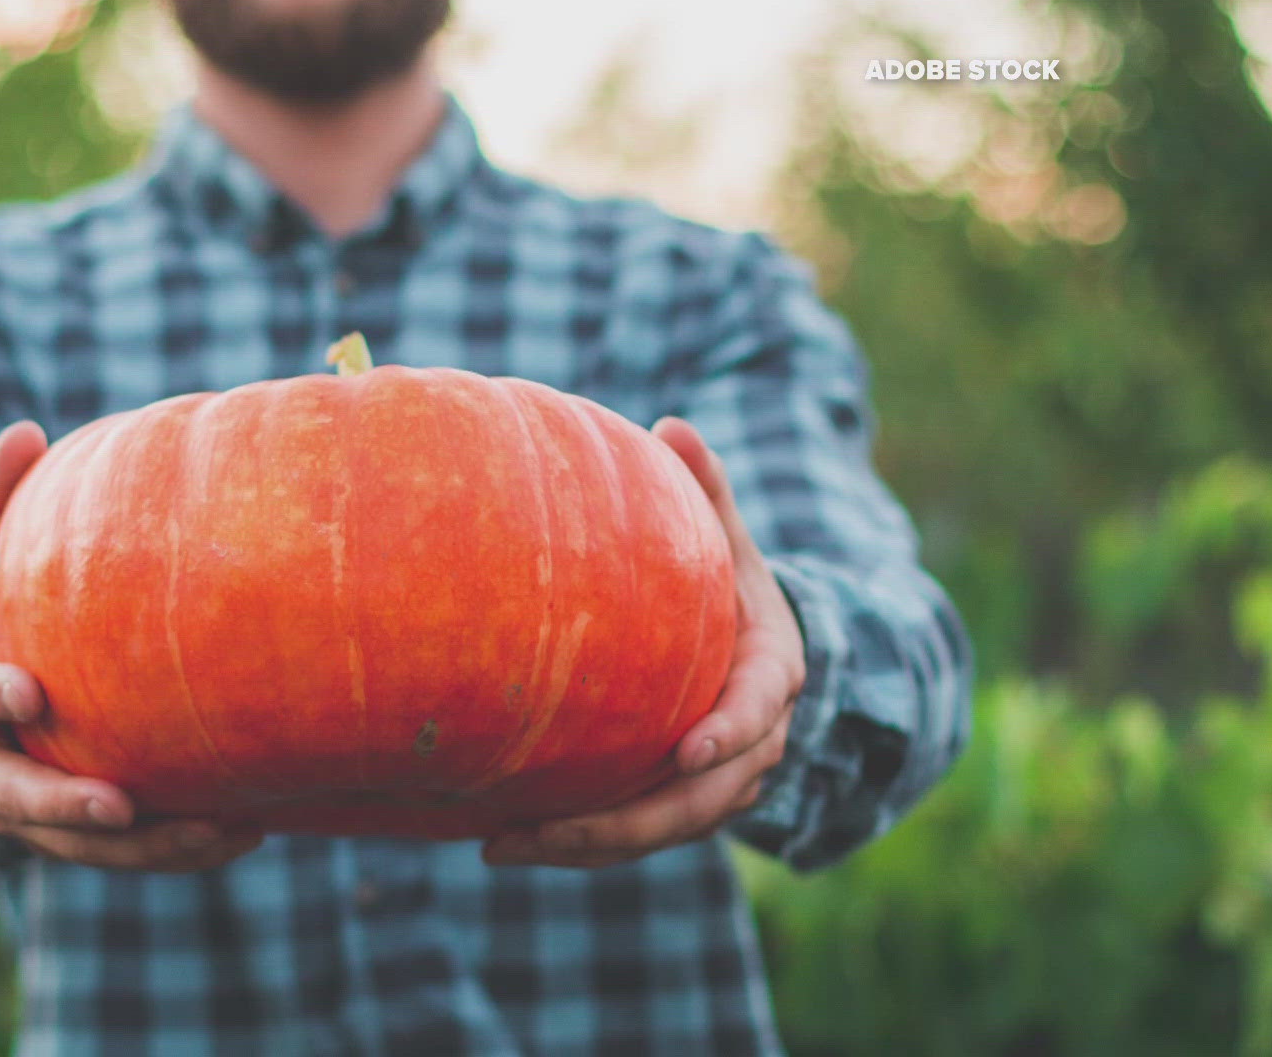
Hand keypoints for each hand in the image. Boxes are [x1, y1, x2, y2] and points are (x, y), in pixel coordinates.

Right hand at [0, 421, 264, 872]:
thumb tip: (25, 429)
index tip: (30, 692)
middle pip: (13, 796)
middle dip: (63, 806)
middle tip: (118, 804)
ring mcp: (16, 810)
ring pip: (72, 845)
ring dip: (142, 846)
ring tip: (214, 830)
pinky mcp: (62, 838)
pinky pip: (117, 856)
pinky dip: (175, 850)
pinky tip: (244, 832)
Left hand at [482, 417, 806, 867]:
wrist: (755, 646)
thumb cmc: (730, 583)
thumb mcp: (728, 538)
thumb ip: (707, 490)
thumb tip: (672, 424)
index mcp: (771, 674)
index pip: (757, 711)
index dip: (729, 734)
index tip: (688, 752)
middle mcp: (753, 743)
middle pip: (700, 801)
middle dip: (627, 822)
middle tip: (546, 828)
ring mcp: (720, 785)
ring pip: (661, 831)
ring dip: (586, 846)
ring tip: (500, 846)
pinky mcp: (682, 806)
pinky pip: (635, 837)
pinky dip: (579, 845)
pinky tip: (505, 840)